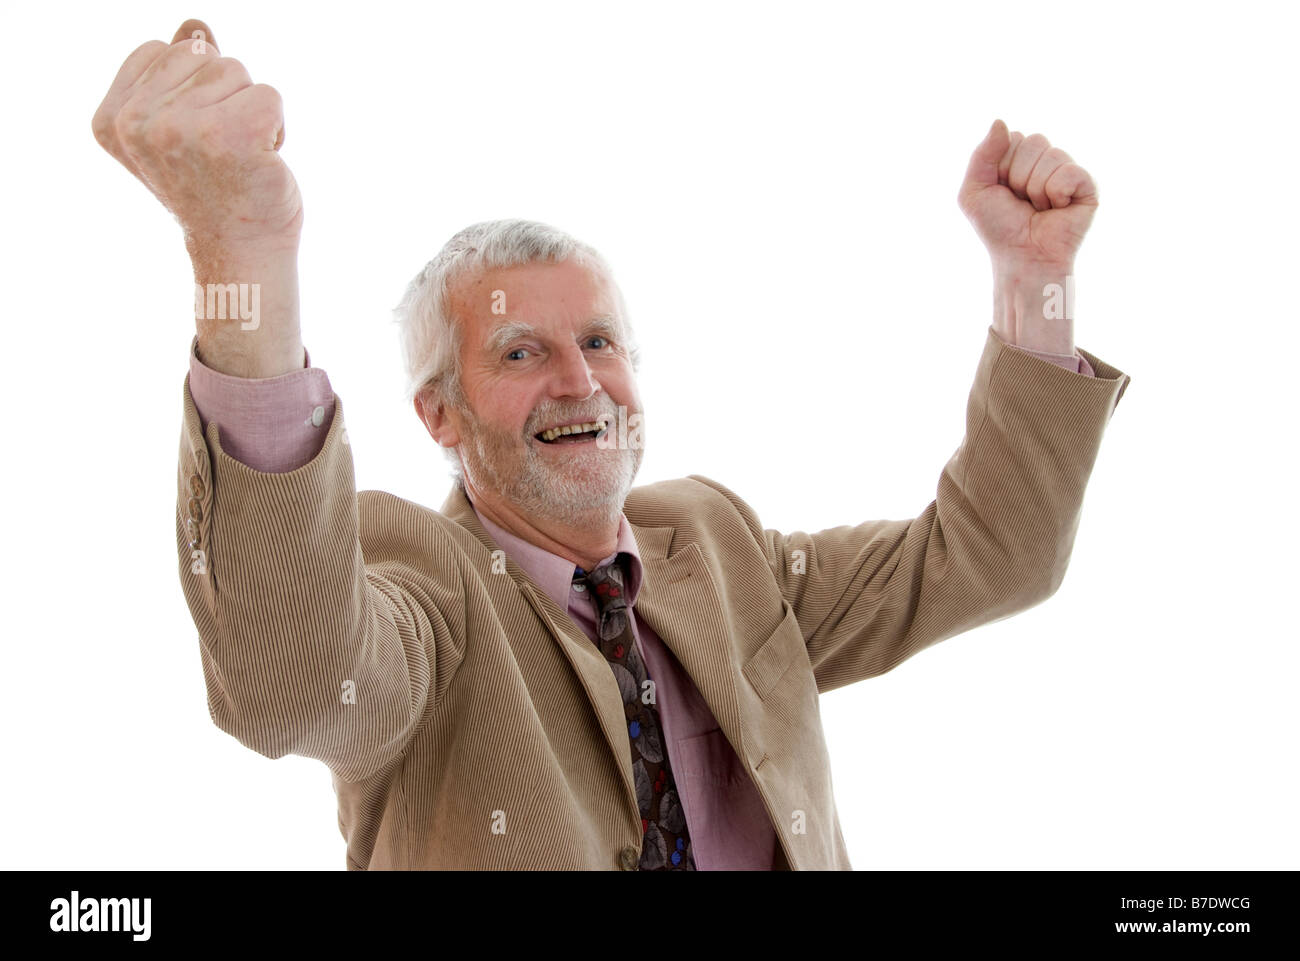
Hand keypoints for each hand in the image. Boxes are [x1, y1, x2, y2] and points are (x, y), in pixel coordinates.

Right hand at [91, 19, 302, 260]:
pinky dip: (277, 127)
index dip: (192, 88)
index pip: (162, 50)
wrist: (241, 251)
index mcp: (112, 119)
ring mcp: (182, 129)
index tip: (194, 140)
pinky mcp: (232, 135)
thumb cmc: (215, 189)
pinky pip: (269, 95)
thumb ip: (180, 73)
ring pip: (238, 72)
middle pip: (204, 55)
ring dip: (251, 112)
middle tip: (222, 152)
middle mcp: (138, 124)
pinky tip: (262, 162)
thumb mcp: (181, 126)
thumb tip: (195, 25)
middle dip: (225, 96)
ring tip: (241, 158)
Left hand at [957, 119, 1096, 272]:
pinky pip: (1070, 172)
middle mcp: (1046, 160)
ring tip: (1039, 209)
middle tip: (1022, 203)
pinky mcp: (1087, 186)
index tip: (1003, 192)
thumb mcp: (975, 191)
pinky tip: (1057, 210)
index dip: (1002, 168)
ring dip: (1037, 189)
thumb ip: (982, 155)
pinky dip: (1057, 194)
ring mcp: (1068, 172)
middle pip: (1034, 141)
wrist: (1022, 257)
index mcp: (1020, 157)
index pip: (1012, 137)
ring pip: (1052, 156)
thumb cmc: (999, 228)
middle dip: (1020, 177)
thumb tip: (1000, 121)